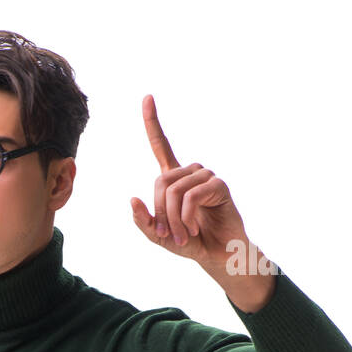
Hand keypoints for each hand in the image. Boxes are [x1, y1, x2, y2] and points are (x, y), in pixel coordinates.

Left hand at [129, 94, 251, 275]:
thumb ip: (143, 221)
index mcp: (174, 178)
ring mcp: (206, 177)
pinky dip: (185, 216)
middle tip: (169, 234)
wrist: (217, 254)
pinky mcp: (219, 185)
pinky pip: (191, 195)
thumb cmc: (189, 242)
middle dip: (160, 212)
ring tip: (183, 235)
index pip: (162, 145)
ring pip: (174, 190)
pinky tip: (192, 230)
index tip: (147, 97)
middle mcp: (190, 172)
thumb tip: (133, 198)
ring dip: (173, 218)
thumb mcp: (158, 235)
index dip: (152, 122)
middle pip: (161, 181)